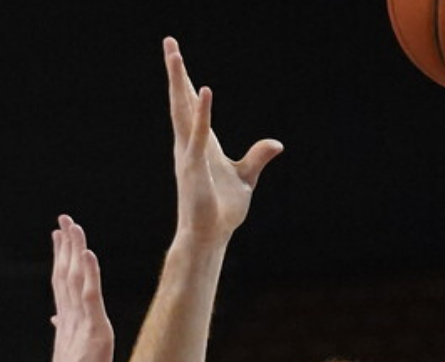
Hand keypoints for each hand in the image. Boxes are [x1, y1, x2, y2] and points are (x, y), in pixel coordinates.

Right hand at [47, 216, 112, 361]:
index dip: (60, 258)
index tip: (58, 237)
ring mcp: (81, 322)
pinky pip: (91, 297)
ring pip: (75, 279)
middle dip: (65, 246)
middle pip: (65, 274)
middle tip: (64, 220)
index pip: (62, 283)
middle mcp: (71, 317)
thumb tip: (56, 319)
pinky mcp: (94, 330)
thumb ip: (64, 332)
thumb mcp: (68, 353)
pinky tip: (88, 254)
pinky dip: (89, 274)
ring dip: (75, 251)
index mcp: (67, 321)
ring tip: (73, 227)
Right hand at [163, 37, 282, 243]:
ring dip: (180, 82)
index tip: (177, 56)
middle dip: (176, 71)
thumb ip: (257, 157)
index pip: (191, 105)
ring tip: (175, 55)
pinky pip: (199, 136)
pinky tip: (206, 91)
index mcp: (201, 144)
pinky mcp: (195, 168)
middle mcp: (190, 144)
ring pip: (183, 111)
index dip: (185, 81)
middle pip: (181, 100)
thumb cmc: (222, 211)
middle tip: (169, 41)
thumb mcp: (246, 179)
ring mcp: (189, 155)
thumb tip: (276, 144)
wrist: (210, 237)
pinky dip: (203, 114)